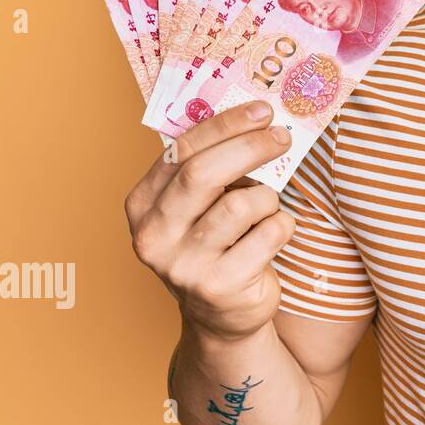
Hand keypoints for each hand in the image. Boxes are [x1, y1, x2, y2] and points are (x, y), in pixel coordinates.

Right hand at [124, 102, 296, 341]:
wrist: (223, 315)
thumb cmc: (218, 242)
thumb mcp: (200, 205)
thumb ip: (212, 166)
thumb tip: (259, 117)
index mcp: (142, 204)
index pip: (181, 150)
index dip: (225, 125)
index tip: (262, 110)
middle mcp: (153, 235)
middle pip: (204, 174)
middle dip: (250, 147)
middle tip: (282, 136)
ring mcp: (183, 266)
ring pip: (242, 205)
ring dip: (268, 197)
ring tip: (267, 207)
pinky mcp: (219, 287)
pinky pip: (268, 234)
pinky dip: (282, 226)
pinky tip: (273, 235)